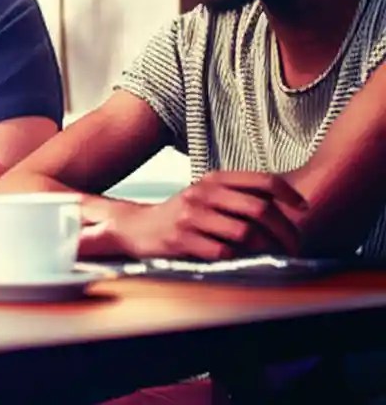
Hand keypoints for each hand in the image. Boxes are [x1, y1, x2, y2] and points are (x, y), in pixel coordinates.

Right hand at [104, 171, 307, 259]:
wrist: (137, 227)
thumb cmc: (183, 214)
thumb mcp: (207, 195)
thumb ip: (239, 196)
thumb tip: (285, 206)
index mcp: (214, 179)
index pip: (262, 181)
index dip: (289, 194)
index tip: (303, 210)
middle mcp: (203, 194)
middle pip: (260, 210)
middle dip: (285, 232)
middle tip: (294, 246)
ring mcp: (191, 217)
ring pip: (246, 234)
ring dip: (265, 250)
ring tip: (271, 257)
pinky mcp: (182, 240)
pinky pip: (223, 253)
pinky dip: (237, 260)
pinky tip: (240, 262)